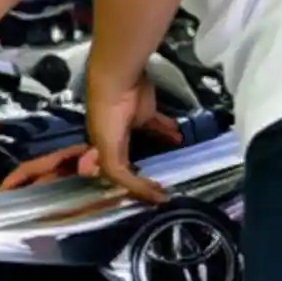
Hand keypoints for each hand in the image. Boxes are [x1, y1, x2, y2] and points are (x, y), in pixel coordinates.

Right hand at [0, 81, 182, 193]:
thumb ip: (121, 174)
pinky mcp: (146, 112)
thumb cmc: (108, 117)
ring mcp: (132, 124)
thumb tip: (143, 193)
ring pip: (147, 143)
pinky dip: (169, 132)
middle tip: (165, 185)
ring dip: (160, 153)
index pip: (116, 174)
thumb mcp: (109, 152)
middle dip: (146, 173)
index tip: (156, 198)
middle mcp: (115, 138)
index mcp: (102, 149)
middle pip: (132, 160)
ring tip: (177, 165)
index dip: (134, 187)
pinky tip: (179, 138)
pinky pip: (159, 126)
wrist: (117, 82)